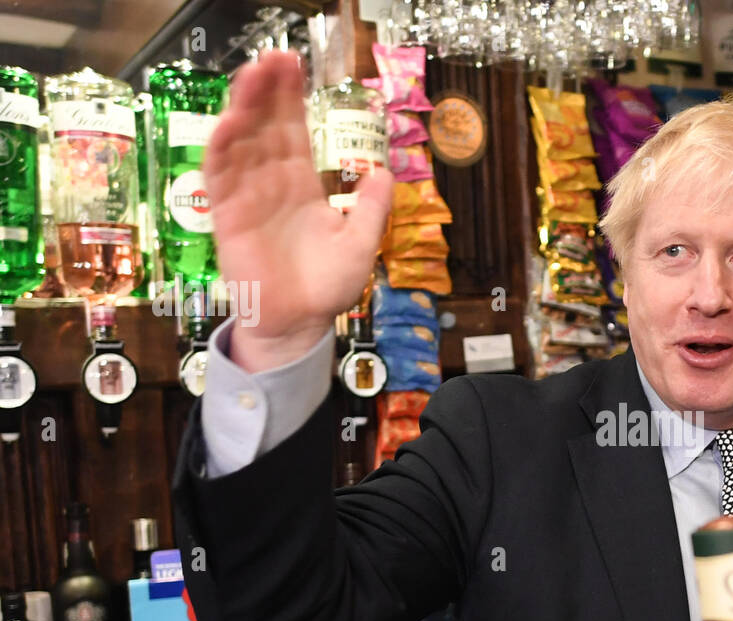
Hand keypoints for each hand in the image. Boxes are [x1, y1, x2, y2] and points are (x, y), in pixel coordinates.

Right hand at [202, 51, 392, 371]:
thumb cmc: (326, 287)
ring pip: (241, 143)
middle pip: (266, 127)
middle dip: (268, 91)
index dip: (291, 99)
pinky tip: (229, 121)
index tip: (293, 65)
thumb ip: (371, 207)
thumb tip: (385, 171)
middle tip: (274, 57)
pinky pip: (221, 177)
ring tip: (252, 75)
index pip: (293, 132)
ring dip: (244, 108)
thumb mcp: (360, 243)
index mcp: (300, 185)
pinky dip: (223, 148)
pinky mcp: (228, 216)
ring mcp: (247, 197)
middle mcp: (271, 184)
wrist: (299, 324)